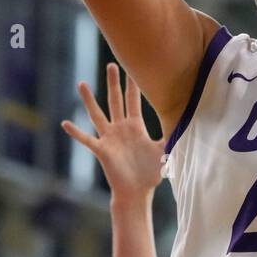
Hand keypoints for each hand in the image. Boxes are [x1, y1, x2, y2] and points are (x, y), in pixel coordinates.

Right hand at [62, 63, 165, 202]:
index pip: (134, 100)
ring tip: (82, 84)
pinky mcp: (102, 150)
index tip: (133, 68)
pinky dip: (76, 132)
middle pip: (116, 100)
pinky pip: (86, 139)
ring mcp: (109, 138)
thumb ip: (174, 137)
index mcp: (135, 126)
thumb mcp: (165, 151)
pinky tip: (65, 123)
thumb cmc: (150, 173)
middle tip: (112, 64)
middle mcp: (121, 128)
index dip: (134, 85)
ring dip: (90, 100)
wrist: (137, 192)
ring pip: (97, 114)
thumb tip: (191, 126)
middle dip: (114, 83)